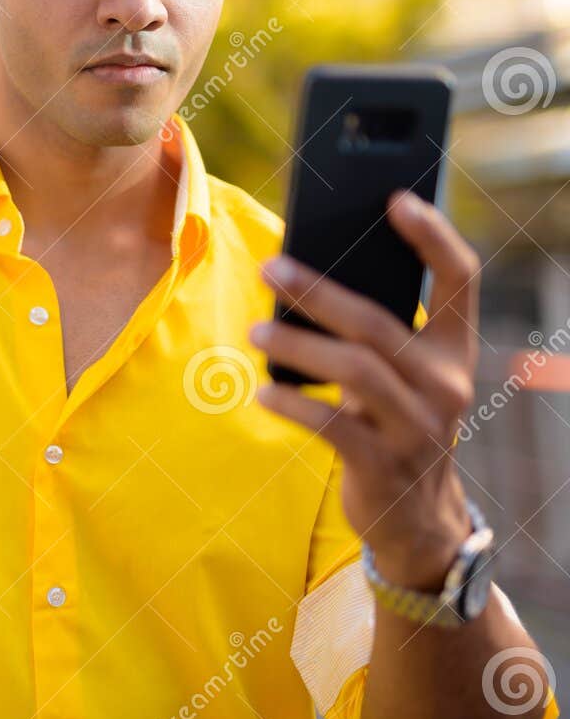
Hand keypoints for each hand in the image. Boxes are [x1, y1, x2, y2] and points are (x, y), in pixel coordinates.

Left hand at [248, 190, 477, 590]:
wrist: (416, 519)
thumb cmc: (394, 425)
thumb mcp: (401, 379)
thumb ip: (374, 335)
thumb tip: (302, 278)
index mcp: (453, 352)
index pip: (462, 281)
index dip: (432, 236)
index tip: (395, 198)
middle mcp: (446, 385)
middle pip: (379, 323)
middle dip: (318, 292)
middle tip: (269, 267)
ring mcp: (418, 427)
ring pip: (354, 370)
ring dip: (297, 345)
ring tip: (256, 331)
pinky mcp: (384, 464)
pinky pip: (333, 424)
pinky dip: (293, 403)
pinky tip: (264, 392)